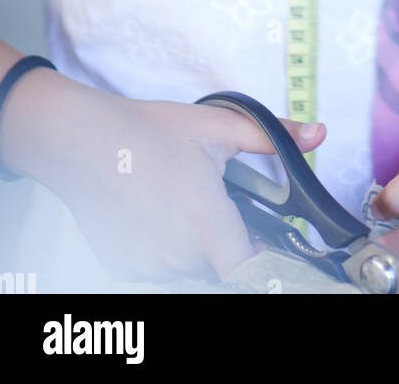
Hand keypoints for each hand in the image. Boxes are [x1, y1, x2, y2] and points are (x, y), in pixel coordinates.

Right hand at [15, 77, 326, 283]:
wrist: (80, 139)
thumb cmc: (147, 131)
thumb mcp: (219, 126)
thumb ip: (274, 138)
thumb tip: (317, 134)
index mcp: (208, 227)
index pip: (252, 271)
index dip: (265, 257)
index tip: (265, 236)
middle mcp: (179, 256)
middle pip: (222, 266)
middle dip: (230, 240)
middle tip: (221, 202)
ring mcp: (149, 266)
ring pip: (191, 266)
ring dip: (198, 244)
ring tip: (183, 200)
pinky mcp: (124, 267)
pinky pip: (160, 265)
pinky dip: (166, 246)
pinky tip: (156, 210)